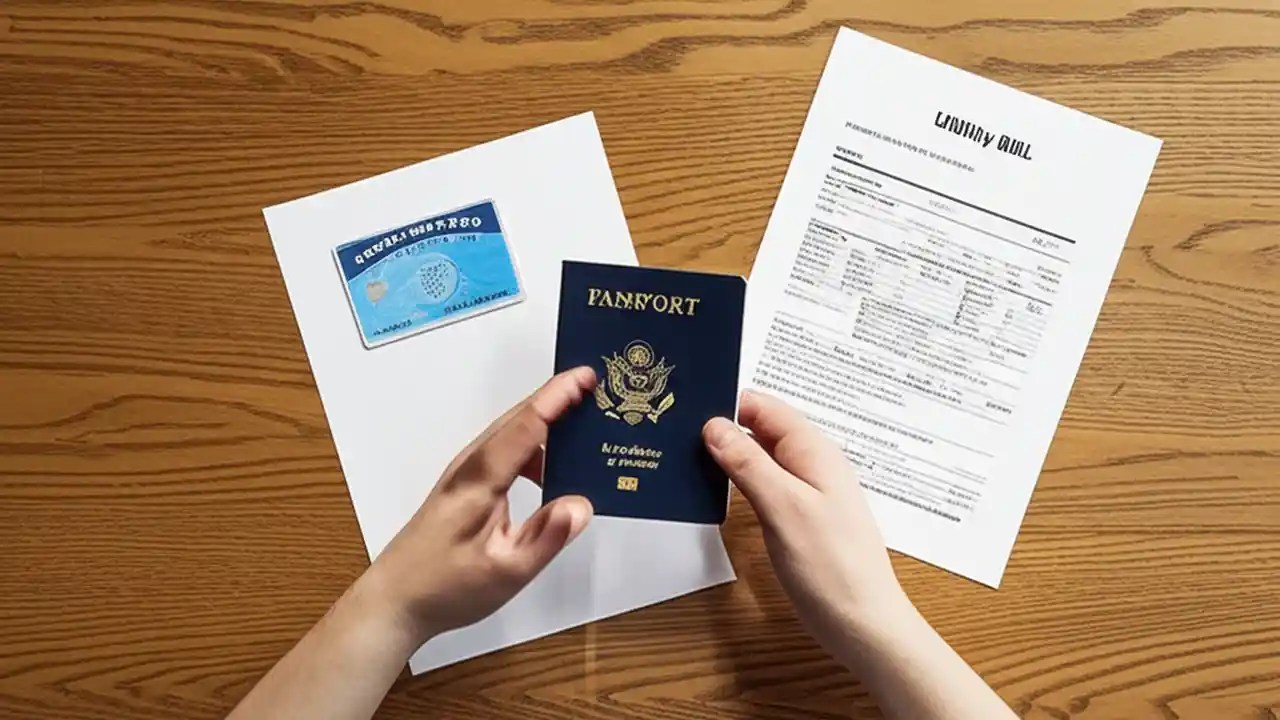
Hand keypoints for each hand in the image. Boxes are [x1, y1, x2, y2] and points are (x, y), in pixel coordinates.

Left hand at [361, 368, 596, 643]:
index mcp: (481, 478)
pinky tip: (555, 471)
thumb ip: (547, 536)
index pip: (527, 424)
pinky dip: (535, 449)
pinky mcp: (466, 487)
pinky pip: (506, 453)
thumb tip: (583, 504)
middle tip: (600, 389)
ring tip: (587, 427)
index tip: (591, 376)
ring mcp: (466, 474)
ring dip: (547, 423)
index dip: (558, 396)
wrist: (395, 600)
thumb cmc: (446, 587)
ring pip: (512, 434)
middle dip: (558, 399)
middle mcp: (471, 465)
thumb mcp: (506, 572)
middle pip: (519, 418)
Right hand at [702, 391, 908, 652]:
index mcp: (813, 450)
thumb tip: (713, 425)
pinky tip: (711, 490)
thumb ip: (749, 463)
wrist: (862, 624)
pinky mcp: (797, 518)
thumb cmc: (830, 566)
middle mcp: (810, 464)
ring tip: (681, 456)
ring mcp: (805, 491)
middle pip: (760, 429)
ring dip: (726, 455)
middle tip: (670, 431)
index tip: (682, 408)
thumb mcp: (784, 508)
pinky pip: (763, 485)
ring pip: (759, 458)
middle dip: (721, 426)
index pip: (764, 407)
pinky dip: (737, 481)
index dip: (726, 402)